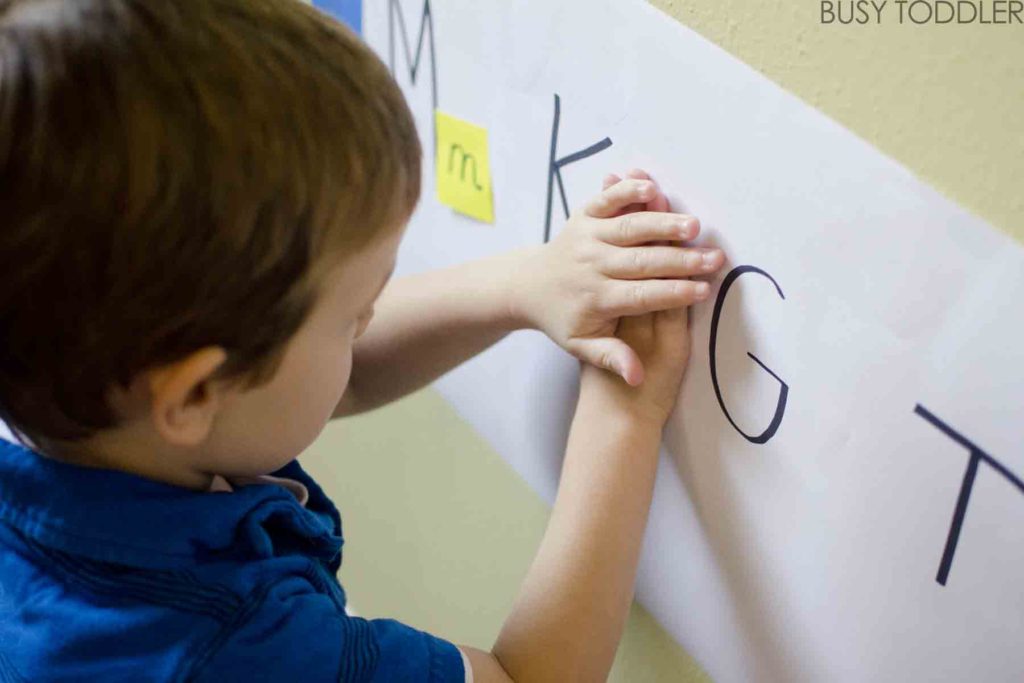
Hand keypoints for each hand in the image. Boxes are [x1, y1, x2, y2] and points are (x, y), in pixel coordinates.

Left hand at [514, 169, 723, 385]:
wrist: (529, 286)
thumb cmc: (562, 318)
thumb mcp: (581, 345)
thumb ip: (611, 358)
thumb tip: (637, 378)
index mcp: (596, 298)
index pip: (642, 296)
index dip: (674, 293)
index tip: (704, 291)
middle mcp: (591, 265)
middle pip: (642, 261)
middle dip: (681, 259)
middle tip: (715, 258)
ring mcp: (586, 237)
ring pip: (629, 228)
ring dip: (662, 224)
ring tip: (694, 225)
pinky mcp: (583, 216)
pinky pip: (606, 201)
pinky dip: (626, 191)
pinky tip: (652, 188)